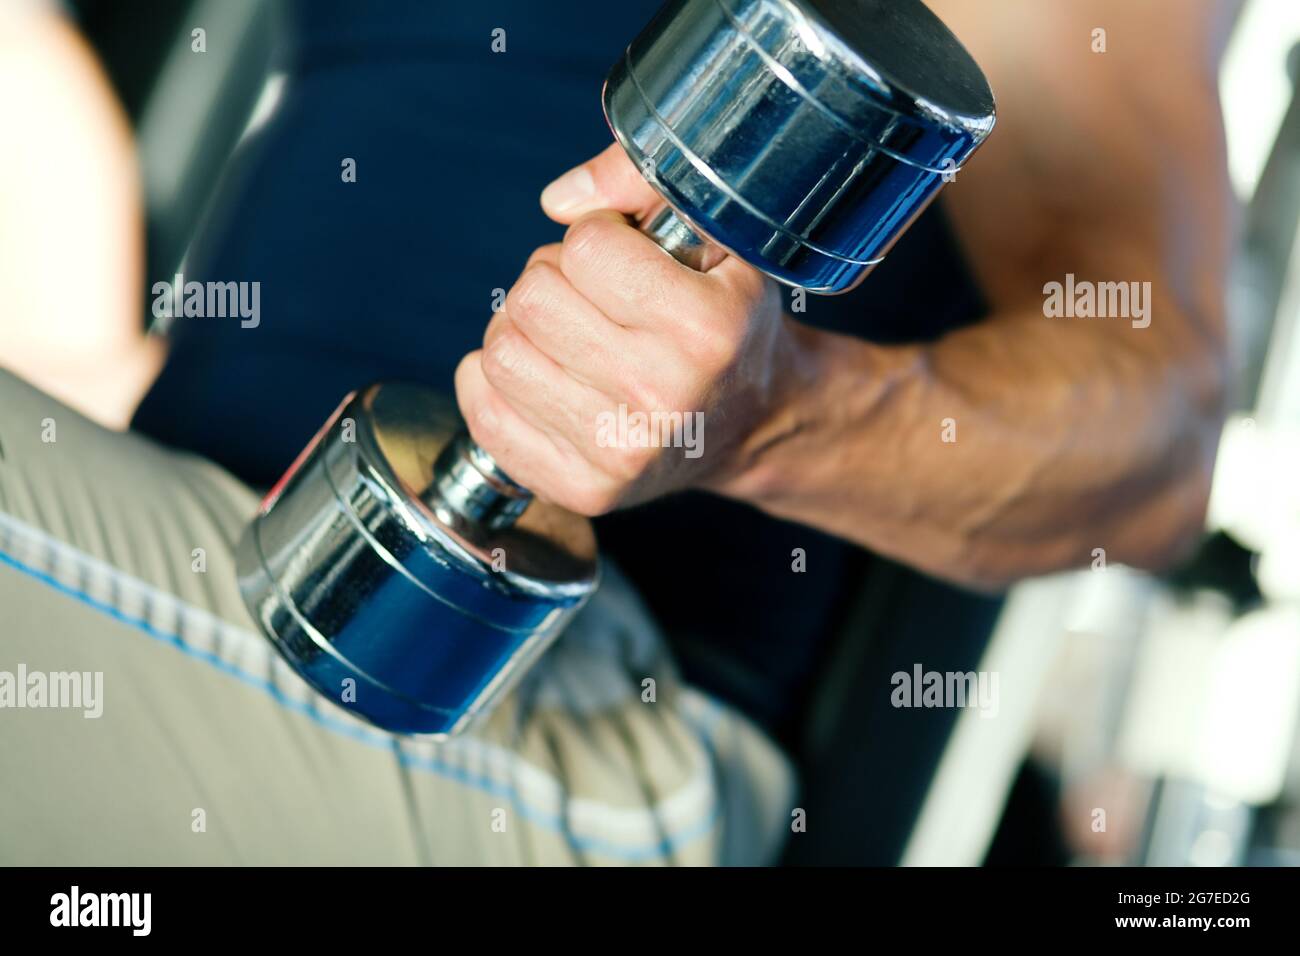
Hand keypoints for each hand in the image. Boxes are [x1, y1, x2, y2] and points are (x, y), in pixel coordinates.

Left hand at [454, 143, 807, 515]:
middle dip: (552, 283)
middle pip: (531, 301)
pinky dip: (494, 385)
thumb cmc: (728, 324)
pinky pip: (484, 415)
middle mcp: (663, 397)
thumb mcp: (718, 239)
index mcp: (705, 330)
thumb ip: (641, 184)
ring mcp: (619, 451)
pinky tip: (542, 378)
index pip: (584, 249)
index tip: (625, 259)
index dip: (597, 240)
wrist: (753, 423)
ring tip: (568, 339)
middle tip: (591, 301)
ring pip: (501, 354)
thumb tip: (557, 200)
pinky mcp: (583, 489)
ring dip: (522, 334)